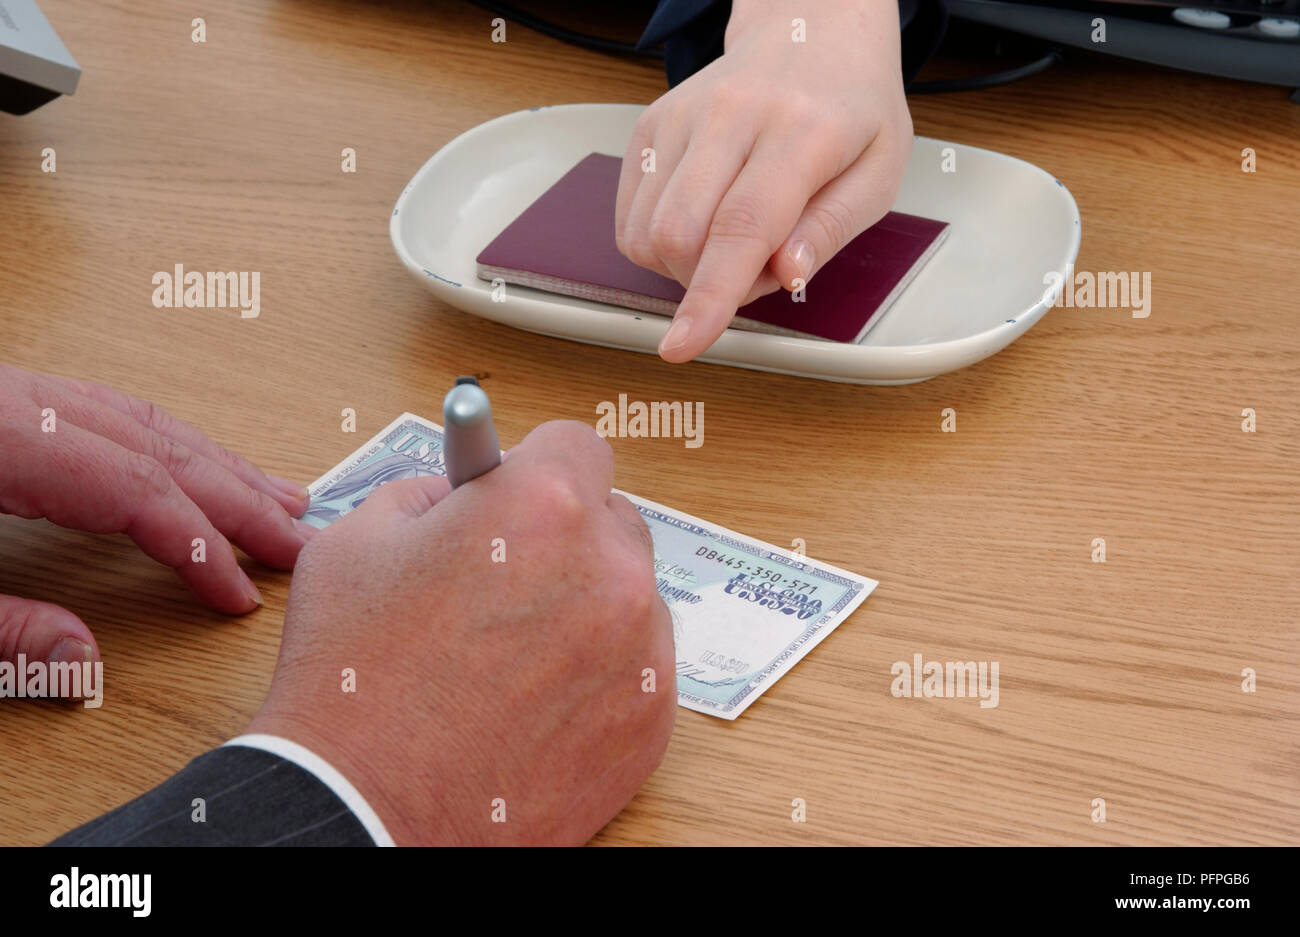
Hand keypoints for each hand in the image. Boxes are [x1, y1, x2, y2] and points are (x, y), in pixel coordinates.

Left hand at [0, 363, 312, 667]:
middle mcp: (22, 404)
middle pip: (162, 450)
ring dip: (219, 465)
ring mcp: (17, 393)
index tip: (238, 596)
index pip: (138, 489)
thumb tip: (81, 660)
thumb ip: (3, 629)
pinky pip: (112, 411)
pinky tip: (197, 462)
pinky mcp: (11, 400)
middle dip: (241, 502)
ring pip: (144, 421)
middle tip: (301, 543)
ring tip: (278, 500)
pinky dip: (169, 442)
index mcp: (7, 440)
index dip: (200, 546)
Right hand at [248, 421, 675, 844]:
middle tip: (507, 579)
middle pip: (612, 520)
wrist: (366, 813)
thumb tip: (465, 491)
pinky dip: (600, 673)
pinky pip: (638, 667)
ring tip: (514, 655)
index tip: (520, 489)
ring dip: (587, 607)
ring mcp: (641, 651)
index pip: (578, 445)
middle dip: (566, 538)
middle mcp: (610, 570)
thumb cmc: (352, 685)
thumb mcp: (359, 541)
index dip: (537, 465)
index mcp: (542, 507)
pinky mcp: (651, 720)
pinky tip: (535, 701)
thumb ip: (430, 492)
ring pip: (630, 596)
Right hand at [616, 0, 912, 361]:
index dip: (711, 295)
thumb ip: (830, 230)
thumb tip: (787, 276)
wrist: (809, 32)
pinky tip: (701, 220)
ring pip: (646, 233)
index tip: (683, 344)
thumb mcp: (878, 174)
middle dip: (707, 281)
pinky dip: (659, 242)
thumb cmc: (850, 109)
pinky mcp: (650, 126)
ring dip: (684, 265)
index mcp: (802, 130)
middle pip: (679, 236)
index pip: (743, 226)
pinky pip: (629, 217)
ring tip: (731, 236)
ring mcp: (682, 116)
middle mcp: (732, 114)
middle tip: (758, 263)